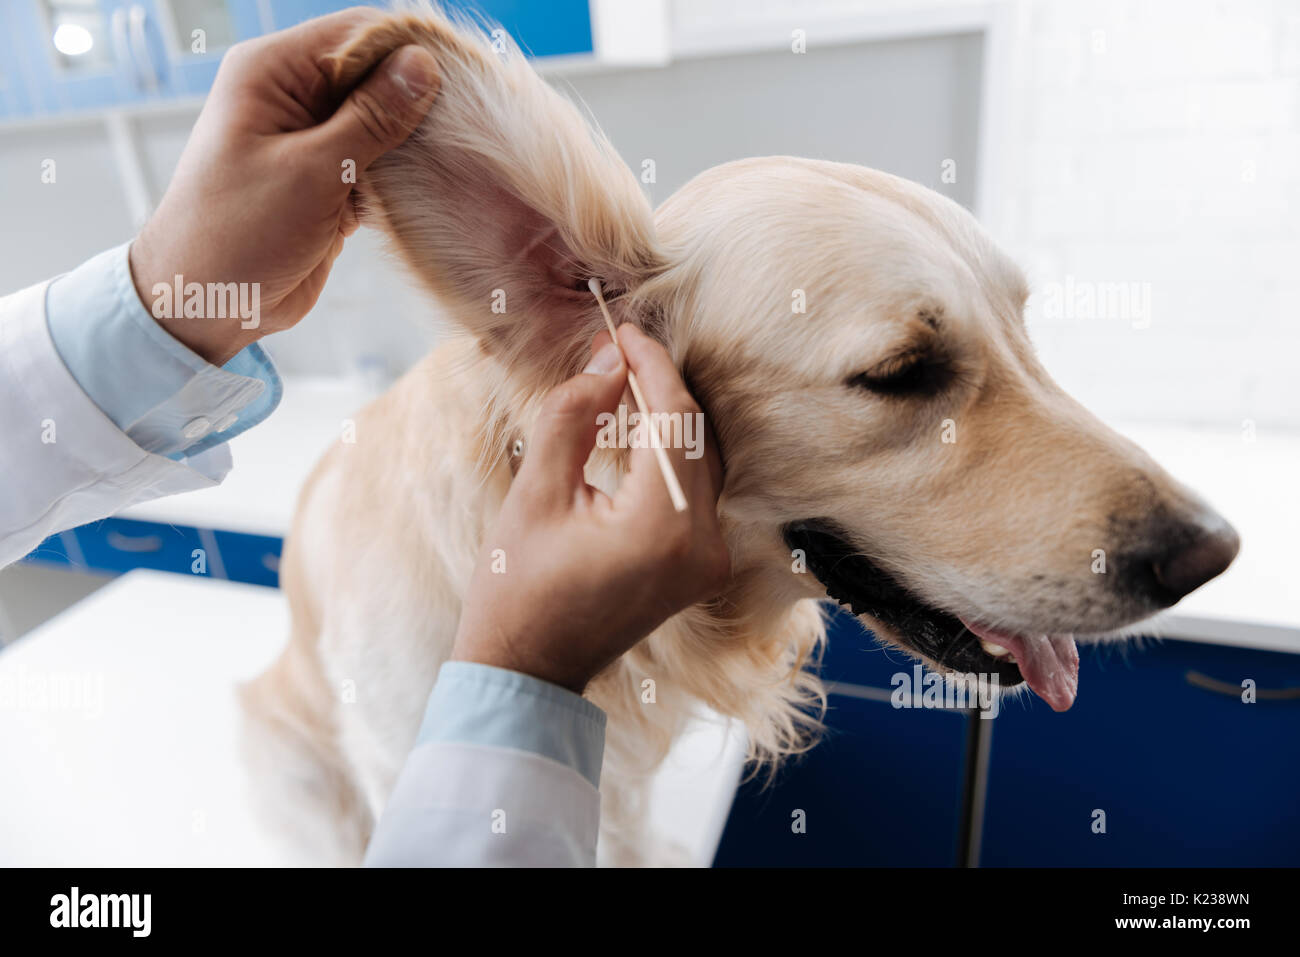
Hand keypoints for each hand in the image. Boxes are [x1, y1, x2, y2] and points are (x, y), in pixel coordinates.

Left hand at [129, 7, 439, 364]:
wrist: (203, 302)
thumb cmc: (238, 232)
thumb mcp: (312, 171)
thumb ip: (371, 118)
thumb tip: (423, 65)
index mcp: (272, 72)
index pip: (356, 34)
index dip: (409, 50)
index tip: (462, 80)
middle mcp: (291, 96)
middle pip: (373, 74)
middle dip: (417, 98)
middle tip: (467, 127)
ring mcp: (310, 139)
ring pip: (380, 120)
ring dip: (412, 141)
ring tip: (453, 159)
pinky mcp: (326, 179)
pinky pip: (375, 161)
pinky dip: (400, 174)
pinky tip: (428, 187)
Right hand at [451, 325, 730, 692]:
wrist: (528, 668)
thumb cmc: (518, 587)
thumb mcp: (536, 492)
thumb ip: (575, 415)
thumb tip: (610, 357)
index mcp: (664, 529)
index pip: (675, 419)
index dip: (651, 365)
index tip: (623, 329)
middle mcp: (704, 545)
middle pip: (696, 436)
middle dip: (659, 386)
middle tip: (616, 349)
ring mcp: (709, 560)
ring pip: (700, 461)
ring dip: (666, 418)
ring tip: (620, 382)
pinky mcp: (702, 566)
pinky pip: (696, 490)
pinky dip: (669, 455)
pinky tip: (635, 429)